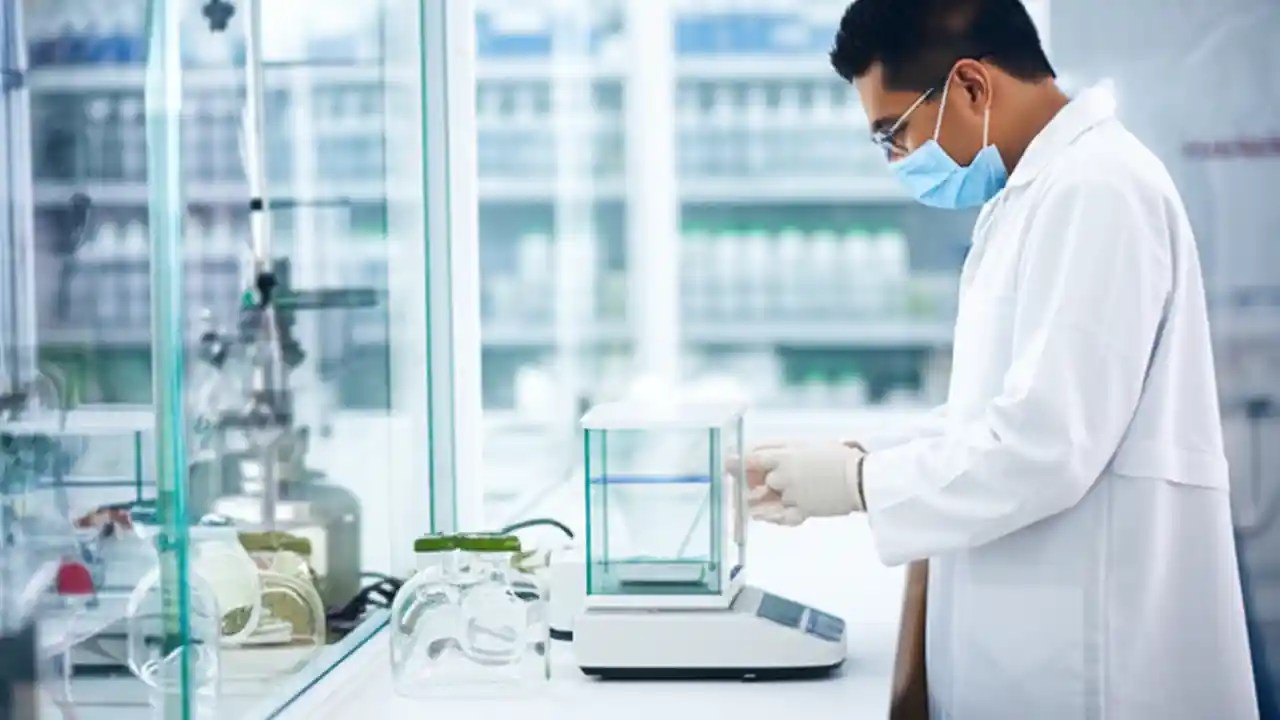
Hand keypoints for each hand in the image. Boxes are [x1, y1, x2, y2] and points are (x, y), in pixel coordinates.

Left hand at [744, 442, 866, 525]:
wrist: (861, 477)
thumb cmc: (837, 457)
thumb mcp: (805, 445)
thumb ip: (778, 450)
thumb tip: (754, 456)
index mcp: (785, 454)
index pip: (751, 458)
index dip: (741, 464)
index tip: (733, 467)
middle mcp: (785, 473)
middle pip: (757, 481)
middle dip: (754, 484)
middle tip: (751, 486)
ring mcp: (793, 493)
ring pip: (767, 500)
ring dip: (762, 502)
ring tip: (756, 503)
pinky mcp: (803, 510)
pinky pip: (781, 517)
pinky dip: (773, 517)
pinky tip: (766, 515)